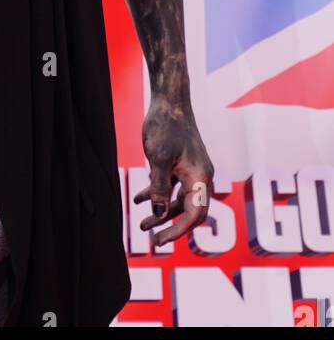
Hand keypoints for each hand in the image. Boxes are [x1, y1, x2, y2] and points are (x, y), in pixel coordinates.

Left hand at [134, 93, 214, 245]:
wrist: (170, 99)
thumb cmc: (165, 125)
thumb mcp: (157, 158)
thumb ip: (159, 188)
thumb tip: (159, 214)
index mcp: (200, 177)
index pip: (194, 215)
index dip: (177, 231)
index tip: (159, 240)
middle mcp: (200, 176)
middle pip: (188, 210)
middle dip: (169, 225)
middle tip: (150, 238)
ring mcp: (192, 169)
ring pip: (179, 199)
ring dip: (161, 210)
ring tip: (141, 223)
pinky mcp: (182, 163)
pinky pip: (172, 185)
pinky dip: (158, 193)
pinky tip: (138, 199)